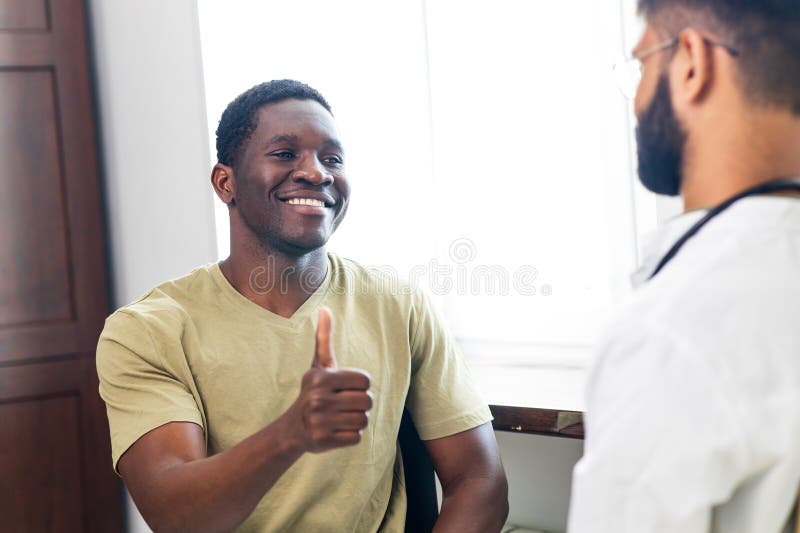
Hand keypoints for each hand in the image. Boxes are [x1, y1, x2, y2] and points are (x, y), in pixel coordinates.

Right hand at [286, 307, 371, 452]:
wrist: (292, 429)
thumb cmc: (313, 392)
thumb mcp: (318, 365)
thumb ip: (324, 338)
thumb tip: (325, 308)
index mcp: (321, 378)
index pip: (365, 381)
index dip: (360, 386)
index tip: (345, 389)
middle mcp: (318, 398)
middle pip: (367, 401)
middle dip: (360, 405)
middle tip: (343, 406)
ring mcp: (319, 421)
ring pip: (363, 420)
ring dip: (356, 421)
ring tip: (340, 418)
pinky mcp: (323, 440)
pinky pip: (357, 438)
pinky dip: (351, 436)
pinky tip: (336, 431)